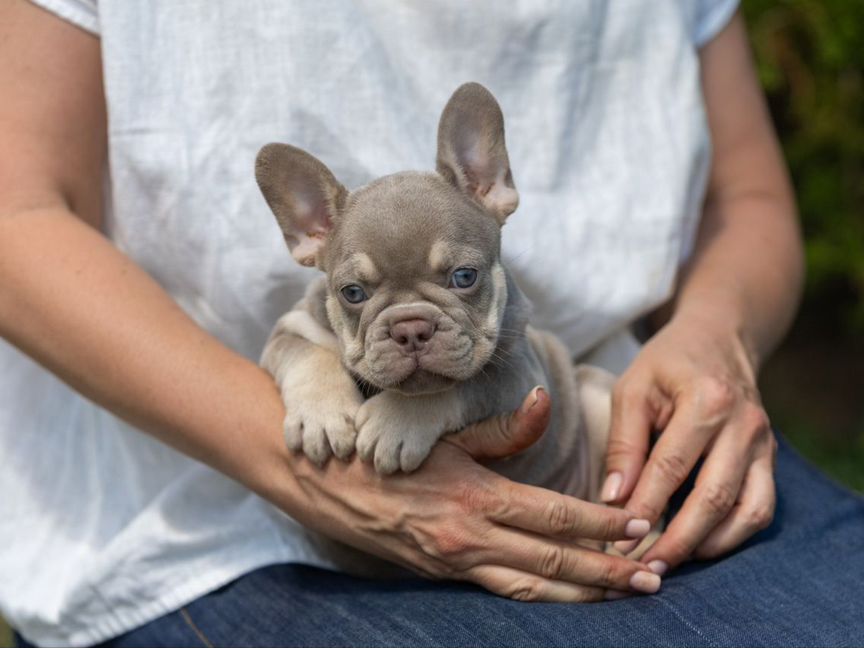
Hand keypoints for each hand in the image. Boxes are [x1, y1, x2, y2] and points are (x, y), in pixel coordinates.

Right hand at [285, 388, 661, 601]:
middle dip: (608, 572)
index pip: (554, 516)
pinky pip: (500, 591)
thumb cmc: (388, 450)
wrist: (325, 483)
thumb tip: (545, 402)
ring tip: (622, 596)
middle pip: (554, 561)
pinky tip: (566, 597)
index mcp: (475, 496)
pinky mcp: (443, 574)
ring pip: (532, 588)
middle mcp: (470, 537)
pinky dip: (539, 596)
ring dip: (581, 595)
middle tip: (654, 577)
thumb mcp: (444, 432)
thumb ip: (502, 428)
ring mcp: (456, 562)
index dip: (601, 525)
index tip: (638, 526)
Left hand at [602, 311, 776, 571]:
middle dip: (676, 540)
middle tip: (643, 567)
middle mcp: (745, 425)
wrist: (719, 339)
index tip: (617, 540)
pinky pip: (760, 509)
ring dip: (705, 546)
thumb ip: (624, 443)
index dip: (643, 509)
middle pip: (713, 498)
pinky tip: (698, 546)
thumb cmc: (667, 364)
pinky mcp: (771, 459)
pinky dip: (731, 536)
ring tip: (667, 563)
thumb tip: (614, 499)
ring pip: (744, 512)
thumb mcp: (633, 389)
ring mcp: (764, 444)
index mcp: (707, 400)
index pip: (671, 468)